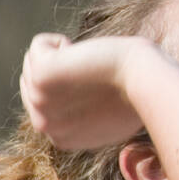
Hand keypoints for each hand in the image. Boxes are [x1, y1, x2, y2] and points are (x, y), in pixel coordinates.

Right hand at [19, 32, 154, 150]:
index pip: (44, 102)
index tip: (97, 87)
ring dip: (62, 56)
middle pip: (32, 83)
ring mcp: (41, 103)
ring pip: (33, 63)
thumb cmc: (137, 93)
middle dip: (60, 70)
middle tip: (94, 75)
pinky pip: (37, 46)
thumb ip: (83, 116)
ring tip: (90, 65)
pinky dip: (58, 41)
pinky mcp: (42, 78)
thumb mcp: (107, 116)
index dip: (70, 85)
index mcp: (61, 138)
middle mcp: (46, 126)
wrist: (145, 81)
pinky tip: (81, 52)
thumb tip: (71, 99)